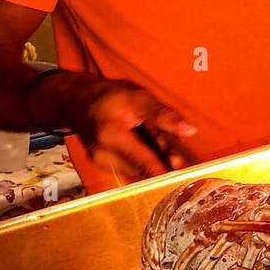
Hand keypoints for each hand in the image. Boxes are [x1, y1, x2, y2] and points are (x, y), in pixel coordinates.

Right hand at [60, 78, 198, 182]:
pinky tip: (147, 147)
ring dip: (156, 162)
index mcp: (112, 136)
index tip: (189, 169)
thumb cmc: (110, 97)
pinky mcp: (105, 168)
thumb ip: (164, 116)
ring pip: (141, 173)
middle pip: (146, 171)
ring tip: (155, 141)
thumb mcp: (140, 98)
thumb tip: (190, 131)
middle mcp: (104, 156)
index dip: (170, 168)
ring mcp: (103, 164)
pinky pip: (133, 170)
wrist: (78, 102)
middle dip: (165, 162)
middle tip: (175, 150)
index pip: (148, 163)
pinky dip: (145, 162)